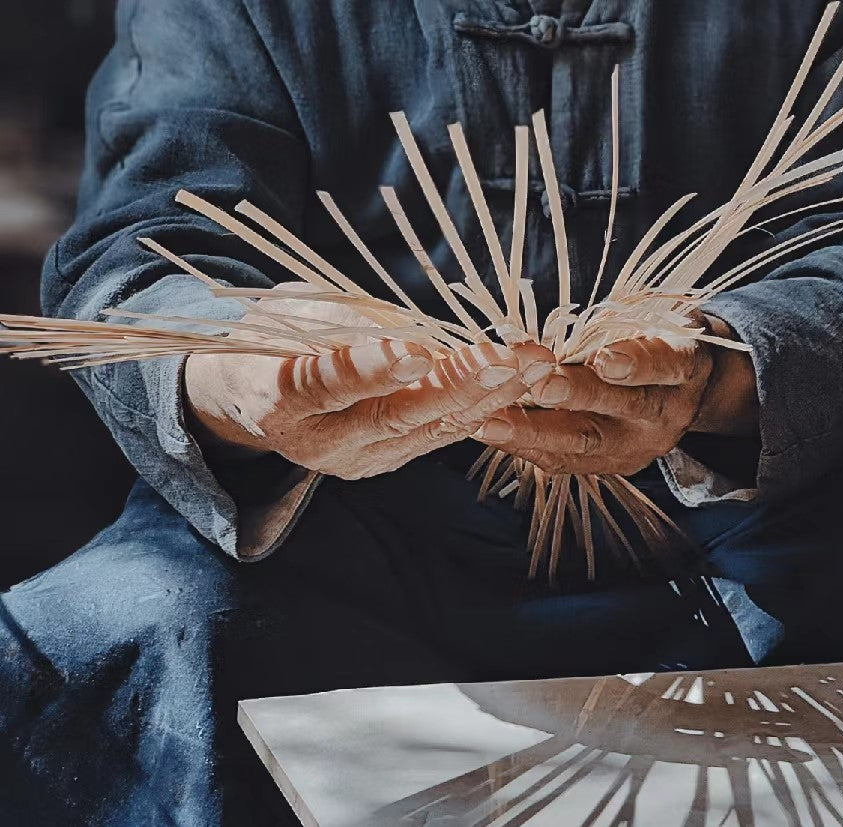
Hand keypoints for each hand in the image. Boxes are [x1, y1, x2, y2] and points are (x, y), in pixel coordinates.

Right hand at [184, 283, 553, 479]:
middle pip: (394, 416)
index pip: (325, 385)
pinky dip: (486, 407)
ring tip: (535, 366)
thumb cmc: (270, 337)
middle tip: (508, 357)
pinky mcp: (389, 460)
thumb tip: (402, 328)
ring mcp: (358, 460)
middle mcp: (319, 444)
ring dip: (491, 395)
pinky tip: (525, 385)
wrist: (252, 393)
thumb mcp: (289, 314)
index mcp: (275, 401)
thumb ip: (339, 321)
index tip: (415, 348)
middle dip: (460, 385)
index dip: (371, 368)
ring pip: (432, 428)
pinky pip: (443, 433)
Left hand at [473, 335, 713, 475]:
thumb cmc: (654, 336)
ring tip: (490, 421)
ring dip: (534, 432)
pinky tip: (490, 432)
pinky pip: (565, 461)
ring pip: (586, 442)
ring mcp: (639, 445)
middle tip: (538, 384)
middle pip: (623, 406)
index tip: (605, 358)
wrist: (685, 389)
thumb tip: (547, 338)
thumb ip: (611, 326)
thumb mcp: (649, 317)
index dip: (636, 363)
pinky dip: (524, 446)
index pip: (664, 365)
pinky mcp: (611, 465)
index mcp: (684, 366)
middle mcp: (667, 412)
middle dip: (576, 396)